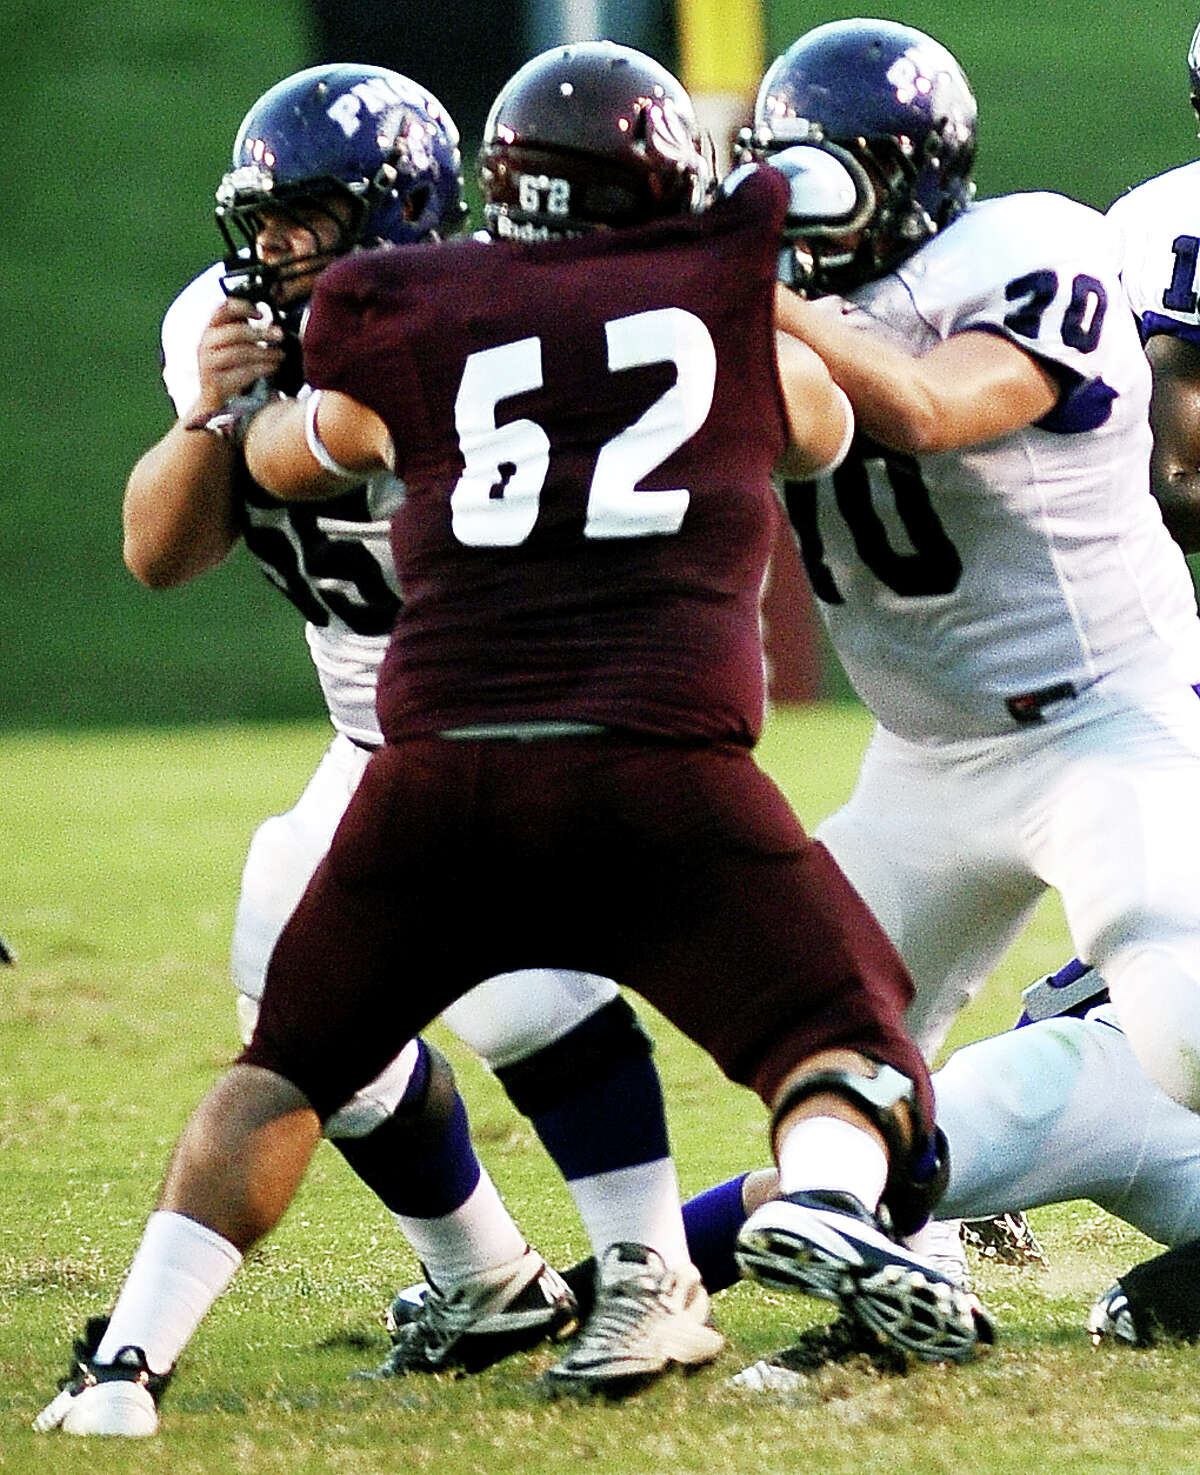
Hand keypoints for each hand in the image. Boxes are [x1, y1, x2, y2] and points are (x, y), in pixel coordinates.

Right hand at [193, 298, 284, 413]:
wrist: (214, 400)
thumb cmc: (230, 368)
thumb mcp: (234, 346)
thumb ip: (245, 331)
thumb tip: (272, 323)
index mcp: (210, 330)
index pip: (223, 310)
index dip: (242, 308)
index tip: (261, 314)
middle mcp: (205, 344)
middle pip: (235, 332)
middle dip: (261, 333)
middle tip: (280, 335)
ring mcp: (208, 363)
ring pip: (240, 352)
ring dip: (265, 352)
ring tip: (280, 354)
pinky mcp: (215, 382)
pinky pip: (242, 372)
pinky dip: (261, 368)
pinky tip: (273, 366)